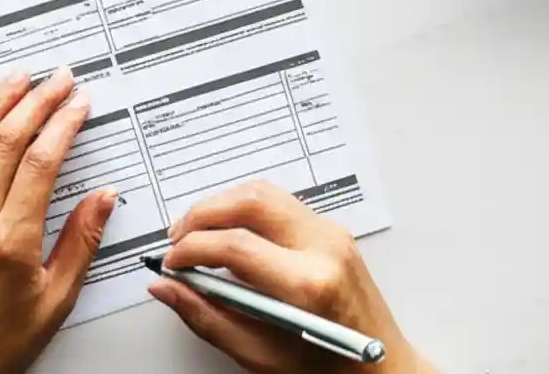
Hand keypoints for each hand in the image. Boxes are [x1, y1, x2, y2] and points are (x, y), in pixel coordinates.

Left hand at [0, 68, 118, 373]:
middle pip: (6, 143)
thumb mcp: (55, 301)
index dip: (63, 125)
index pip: (40, 164)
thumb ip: (80, 243)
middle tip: (57, 80)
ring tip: (16, 78)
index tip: (78, 104)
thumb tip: (104, 197)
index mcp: (11, 242)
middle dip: (36, 103)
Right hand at [149, 181, 432, 373]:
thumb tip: (166, 288)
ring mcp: (332, 234)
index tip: (172, 263)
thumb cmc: (328, 370)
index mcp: (309, 285)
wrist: (382, 370)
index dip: (192, 249)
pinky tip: (229, 235)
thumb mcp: (259, 354)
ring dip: (223, 206)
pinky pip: (280, 204)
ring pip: (264, 193)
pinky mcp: (331, 231)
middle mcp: (325, 248)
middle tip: (178, 239)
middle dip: (203, 213)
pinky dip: (245, 212)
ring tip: (197, 233)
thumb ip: (206, 317)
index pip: (236, 246)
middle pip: (251, 202)